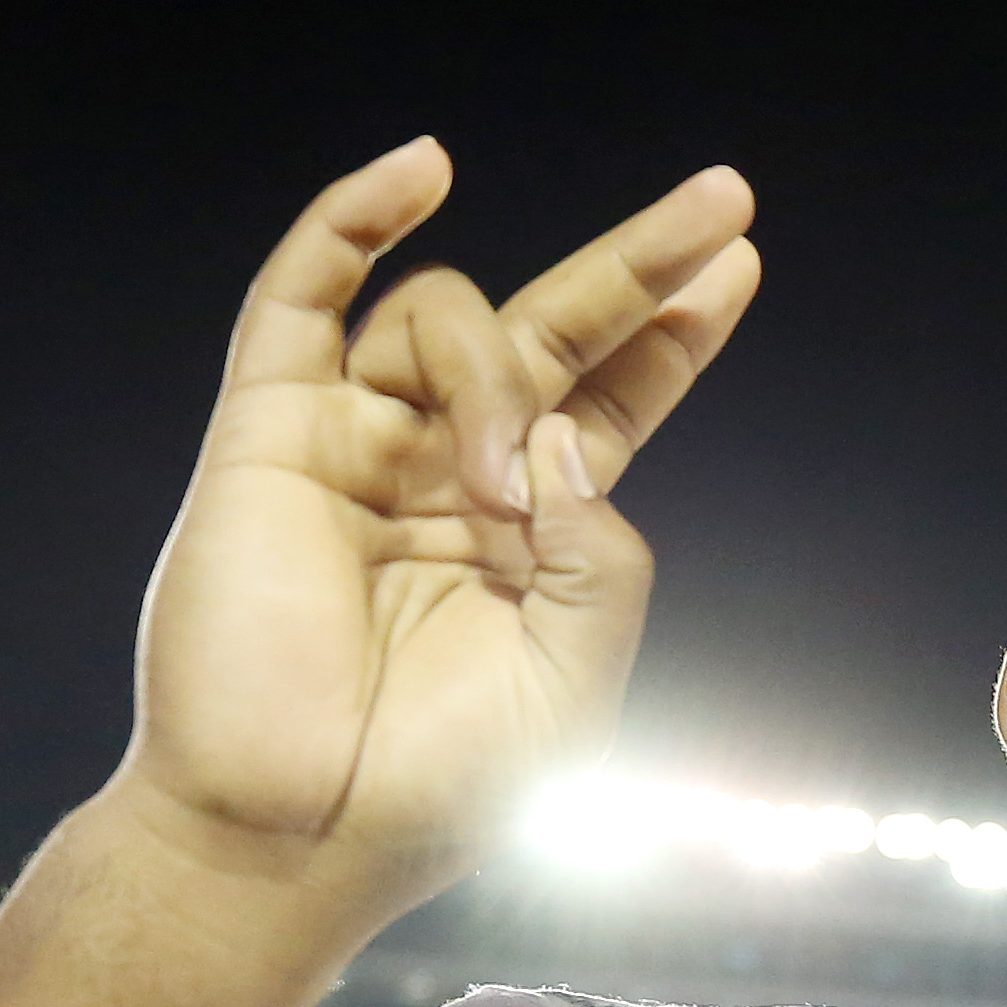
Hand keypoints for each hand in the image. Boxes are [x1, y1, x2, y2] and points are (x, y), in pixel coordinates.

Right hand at [116, 139, 758, 919]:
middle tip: (726, 198)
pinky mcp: (267, 436)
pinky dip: (353, 219)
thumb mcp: (571, 683)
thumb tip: (563, 432)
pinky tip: (422, 169)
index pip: (612, 403)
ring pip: (445, 322)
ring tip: (495, 483)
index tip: (739, 264)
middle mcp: (448, 474)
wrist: (295, 836)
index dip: (672, 335)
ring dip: (490, 375)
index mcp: (531, 537)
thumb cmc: (433, 788)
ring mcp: (358, 446)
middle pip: (555, 330)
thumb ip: (601, 560)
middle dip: (643, 265)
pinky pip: (300, 297)